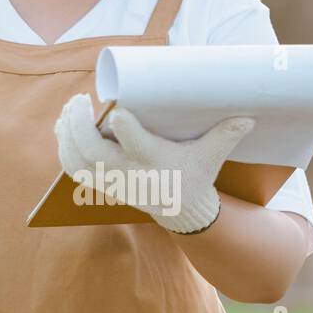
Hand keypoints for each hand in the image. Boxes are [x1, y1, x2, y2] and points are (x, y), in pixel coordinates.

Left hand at [54, 93, 254, 233]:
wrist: (181, 212)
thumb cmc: (195, 175)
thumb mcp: (211, 156)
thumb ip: (225, 134)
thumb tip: (249, 116)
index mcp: (155, 162)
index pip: (136, 146)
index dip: (124, 129)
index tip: (116, 109)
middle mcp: (128, 172)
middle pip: (92, 152)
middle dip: (79, 126)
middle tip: (78, 100)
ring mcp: (111, 180)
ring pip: (76, 160)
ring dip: (66, 134)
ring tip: (70, 109)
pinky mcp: (101, 184)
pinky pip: (73, 168)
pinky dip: (64, 148)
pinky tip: (63, 126)